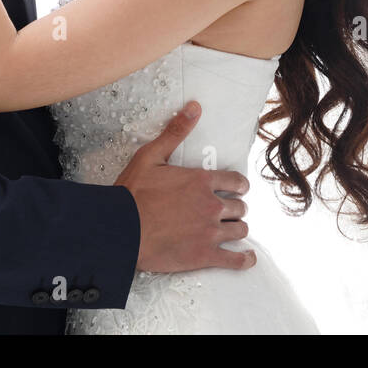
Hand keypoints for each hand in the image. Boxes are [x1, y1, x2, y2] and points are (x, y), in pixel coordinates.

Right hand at [114, 100, 256, 272]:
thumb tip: (195, 107)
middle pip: (240, 207)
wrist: (120, 229)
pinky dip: (244, 260)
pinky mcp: (204, 255)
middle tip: (226, 211)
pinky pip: (234, 260)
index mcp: (202, 181)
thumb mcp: (151, 155)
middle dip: (235, 208)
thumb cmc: (132, 193)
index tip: (236, 189)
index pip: (237, 182)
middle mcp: (212, 205)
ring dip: (236, 229)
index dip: (239, 186)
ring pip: (240, 229)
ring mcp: (210, 232)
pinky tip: (246, 258)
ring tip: (230, 230)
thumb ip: (176, 132)